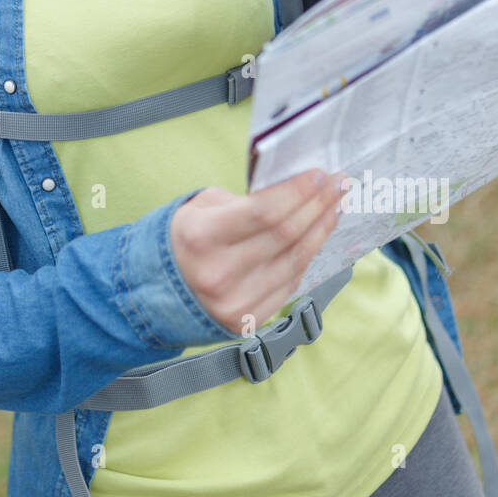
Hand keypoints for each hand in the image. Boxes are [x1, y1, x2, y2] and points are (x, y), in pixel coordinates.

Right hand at [169, 169, 346, 336]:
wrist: (158, 291)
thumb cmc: (185, 239)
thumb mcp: (201, 207)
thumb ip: (244, 201)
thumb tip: (293, 190)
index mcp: (201, 237)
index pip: (264, 212)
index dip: (299, 192)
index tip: (322, 174)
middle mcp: (218, 274)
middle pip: (285, 235)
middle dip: (317, 205)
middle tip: (339, 184)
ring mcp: (234, 302)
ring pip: (295, 261)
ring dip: (320, 230)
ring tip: (334, 207)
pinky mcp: (246, 321)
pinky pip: (289, 284)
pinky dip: (308, 257)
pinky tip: (317, 237)